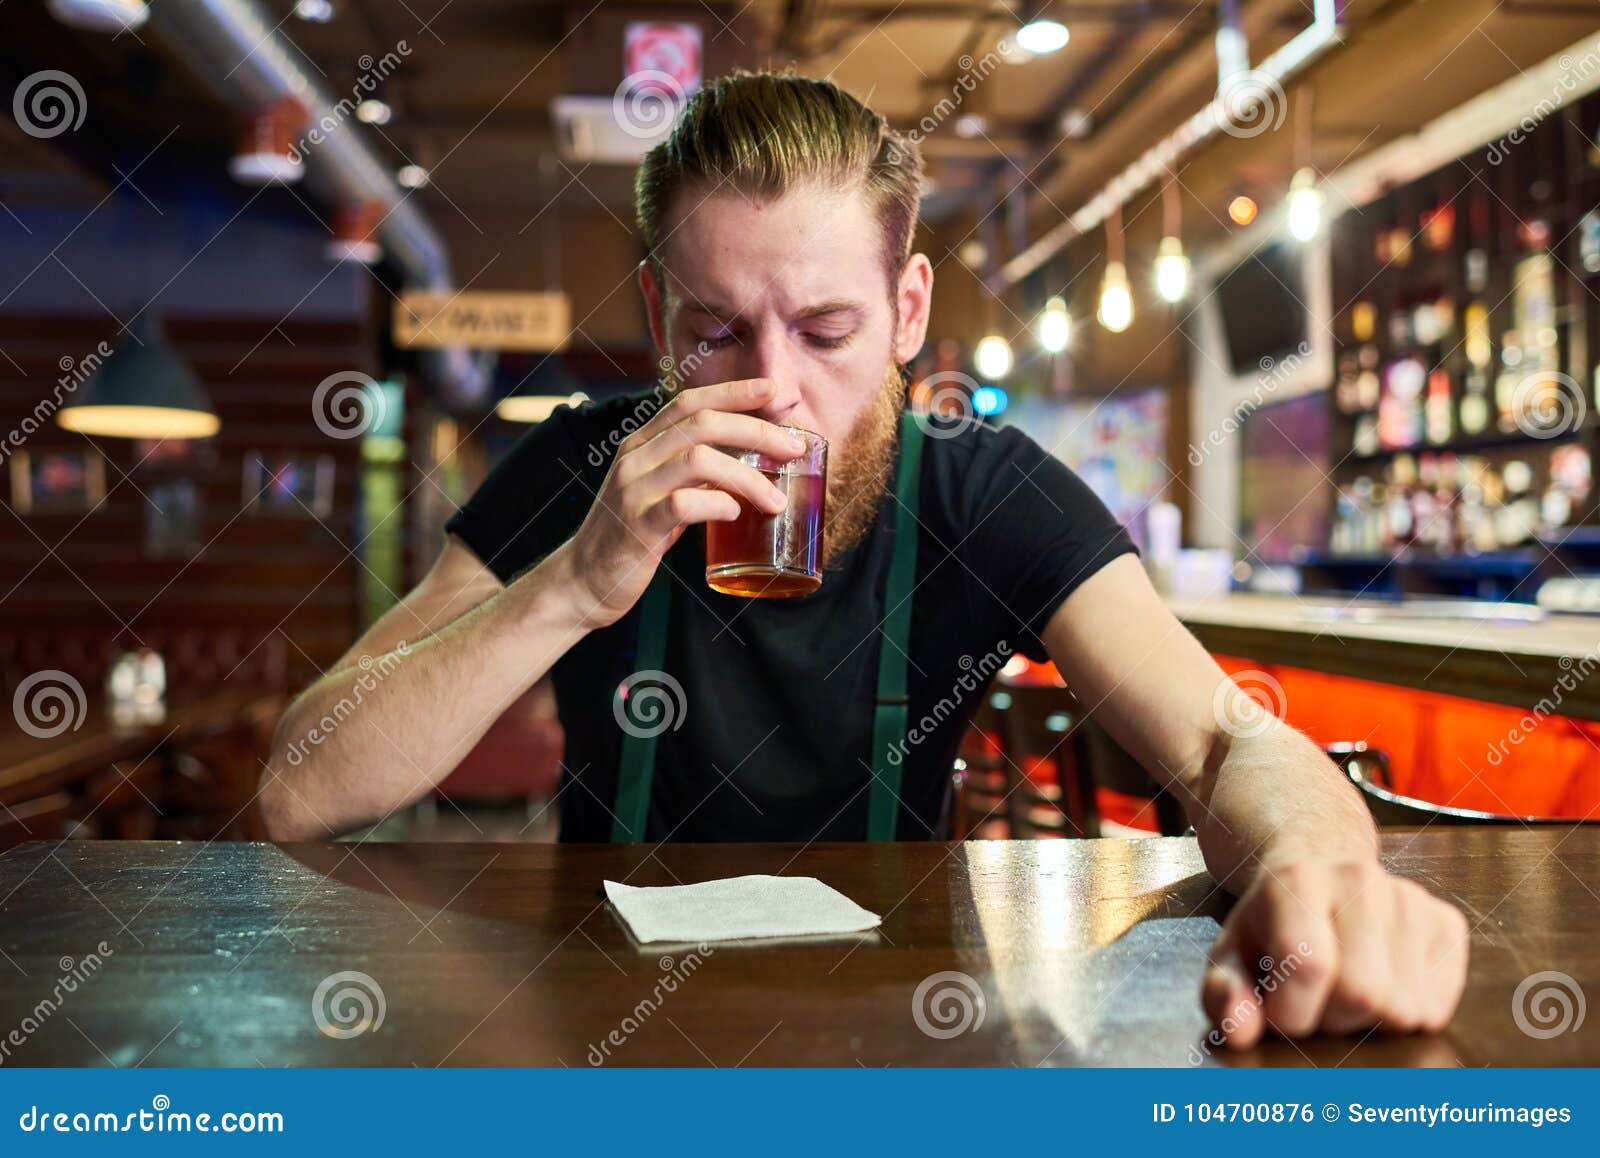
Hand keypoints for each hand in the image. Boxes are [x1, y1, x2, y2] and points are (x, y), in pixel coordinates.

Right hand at [558, 378, 804, 628]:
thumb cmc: (629, 538)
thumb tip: (744, 463)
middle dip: (756, 430)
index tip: (773, 391)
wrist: (582, 581)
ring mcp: (633, 491)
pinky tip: (735, 514)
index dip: (733, 392)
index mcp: (640, 445)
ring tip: (775, 499)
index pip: (689, 402)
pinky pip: (685, 504)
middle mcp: (634, 459)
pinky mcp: (637, 526)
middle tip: (793, 449)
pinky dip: (719, 505)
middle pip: (702, 424)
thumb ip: (691, 476)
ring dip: (748, 476)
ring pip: (699, 460)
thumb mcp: (658, 494)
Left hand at [1201, 859, 1469, 1047]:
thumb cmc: (1271, 927)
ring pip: (1404, 1008)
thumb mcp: (1232, 956)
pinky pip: (1437, 1007)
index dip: (1290, 1011)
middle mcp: (1360, 879)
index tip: (1279, 1013)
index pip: (1308, 965)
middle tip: (1314, 1002)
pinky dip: (1406, 1017)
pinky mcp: (1447, 923)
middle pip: (1362, 991)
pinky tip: (1380, 987)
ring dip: (1369, 1023)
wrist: (1318, 875)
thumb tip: (1240, 1029)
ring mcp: (1410, 898)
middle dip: (1332, 1020)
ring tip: (1344, 992)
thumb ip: (1224, 995)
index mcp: (1297, 880)